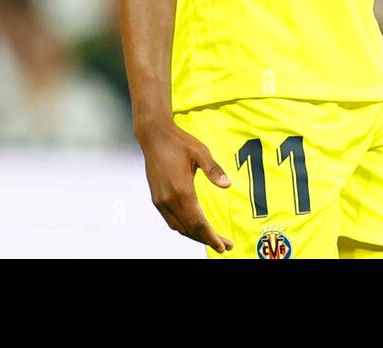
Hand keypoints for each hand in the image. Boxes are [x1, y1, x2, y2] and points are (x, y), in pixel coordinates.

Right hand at [138, 121, 234, 252]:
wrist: (154, 135)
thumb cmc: (178, 141)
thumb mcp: (200, 151)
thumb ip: (214, 170)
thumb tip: (227, 185)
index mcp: (181, 190)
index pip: (198, 223)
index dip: (211, 237)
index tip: (224, 246)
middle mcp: (168, 199)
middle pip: (189, 230)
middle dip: (207, 240)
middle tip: (224, 246)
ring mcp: (160, 200)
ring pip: (179, 227)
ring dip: (195, 236)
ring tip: (211, 238)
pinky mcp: (156, 198)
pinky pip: (171, 221)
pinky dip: (183, 228)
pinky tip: (193, 227)